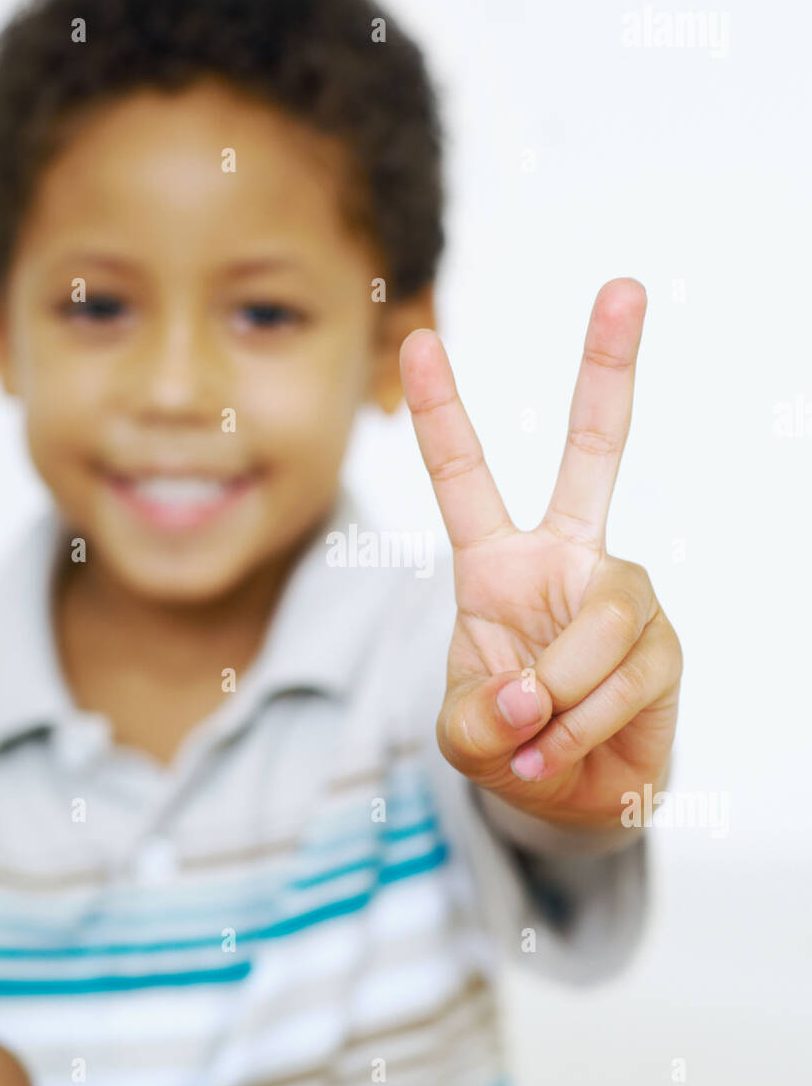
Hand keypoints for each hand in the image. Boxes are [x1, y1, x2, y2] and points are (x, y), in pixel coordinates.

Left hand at [400, 279, 681, 831]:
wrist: (572, 799)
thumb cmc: (507, 744)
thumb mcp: (461, 737)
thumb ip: (476, 719)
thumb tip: (529, 696)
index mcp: (499, 564)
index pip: (466, 478)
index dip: (441, 413)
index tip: (421, 340)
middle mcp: (568, 560)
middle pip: (597, 453)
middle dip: (608, 370)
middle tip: (625, 285)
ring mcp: (621, 598)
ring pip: (599, 622)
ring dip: (557, 696)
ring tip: (535, 744)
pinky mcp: (663, 646)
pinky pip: (622, 678)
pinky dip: (582, 728)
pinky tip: (562, 753)